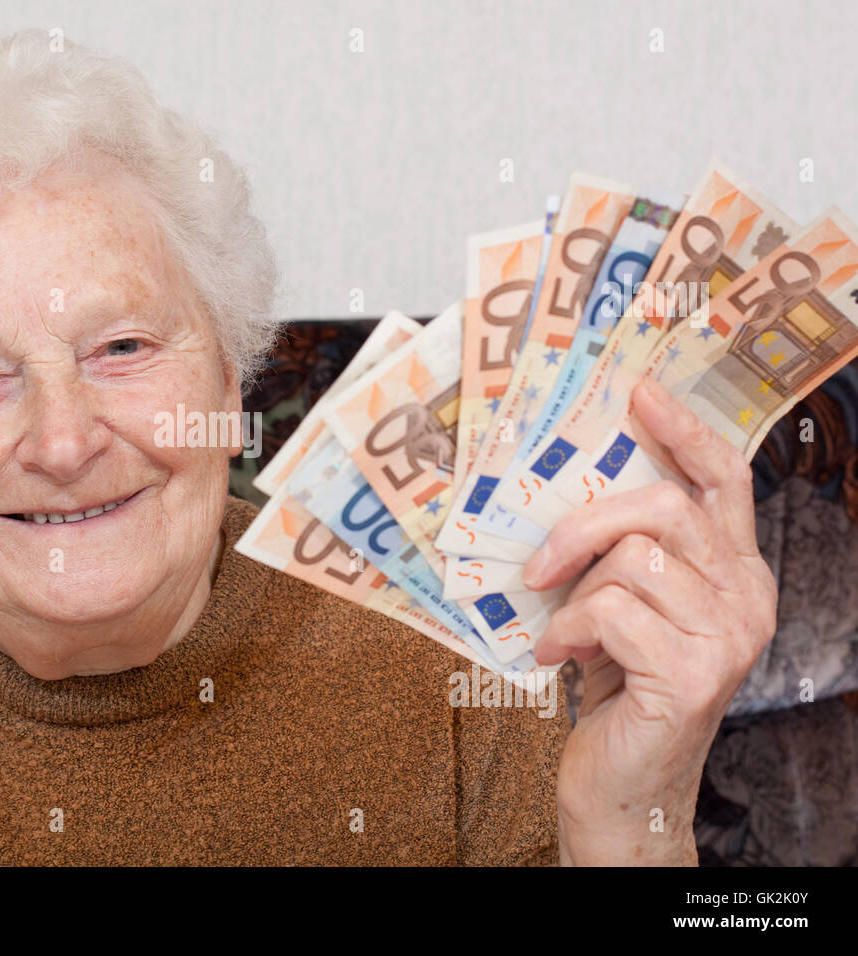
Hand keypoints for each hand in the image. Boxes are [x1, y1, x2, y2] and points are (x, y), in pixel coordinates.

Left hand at [523, 377, 777, 864]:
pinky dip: (568, 631)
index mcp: (732, 571)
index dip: (682, 430)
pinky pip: (610, 611)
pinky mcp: (694, 674)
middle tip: (541, 564)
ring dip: (574, 596)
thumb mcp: (623, 603)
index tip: (637, 393)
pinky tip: (560, 657)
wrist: (623, 782)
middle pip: (663, 507)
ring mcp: (727, 637)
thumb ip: (622, 552)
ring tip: (562, 631)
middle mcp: (746, 598)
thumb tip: (566, 485)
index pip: (723, 478)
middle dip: (583, 525)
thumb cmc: (618, 687)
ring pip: (630, 560)